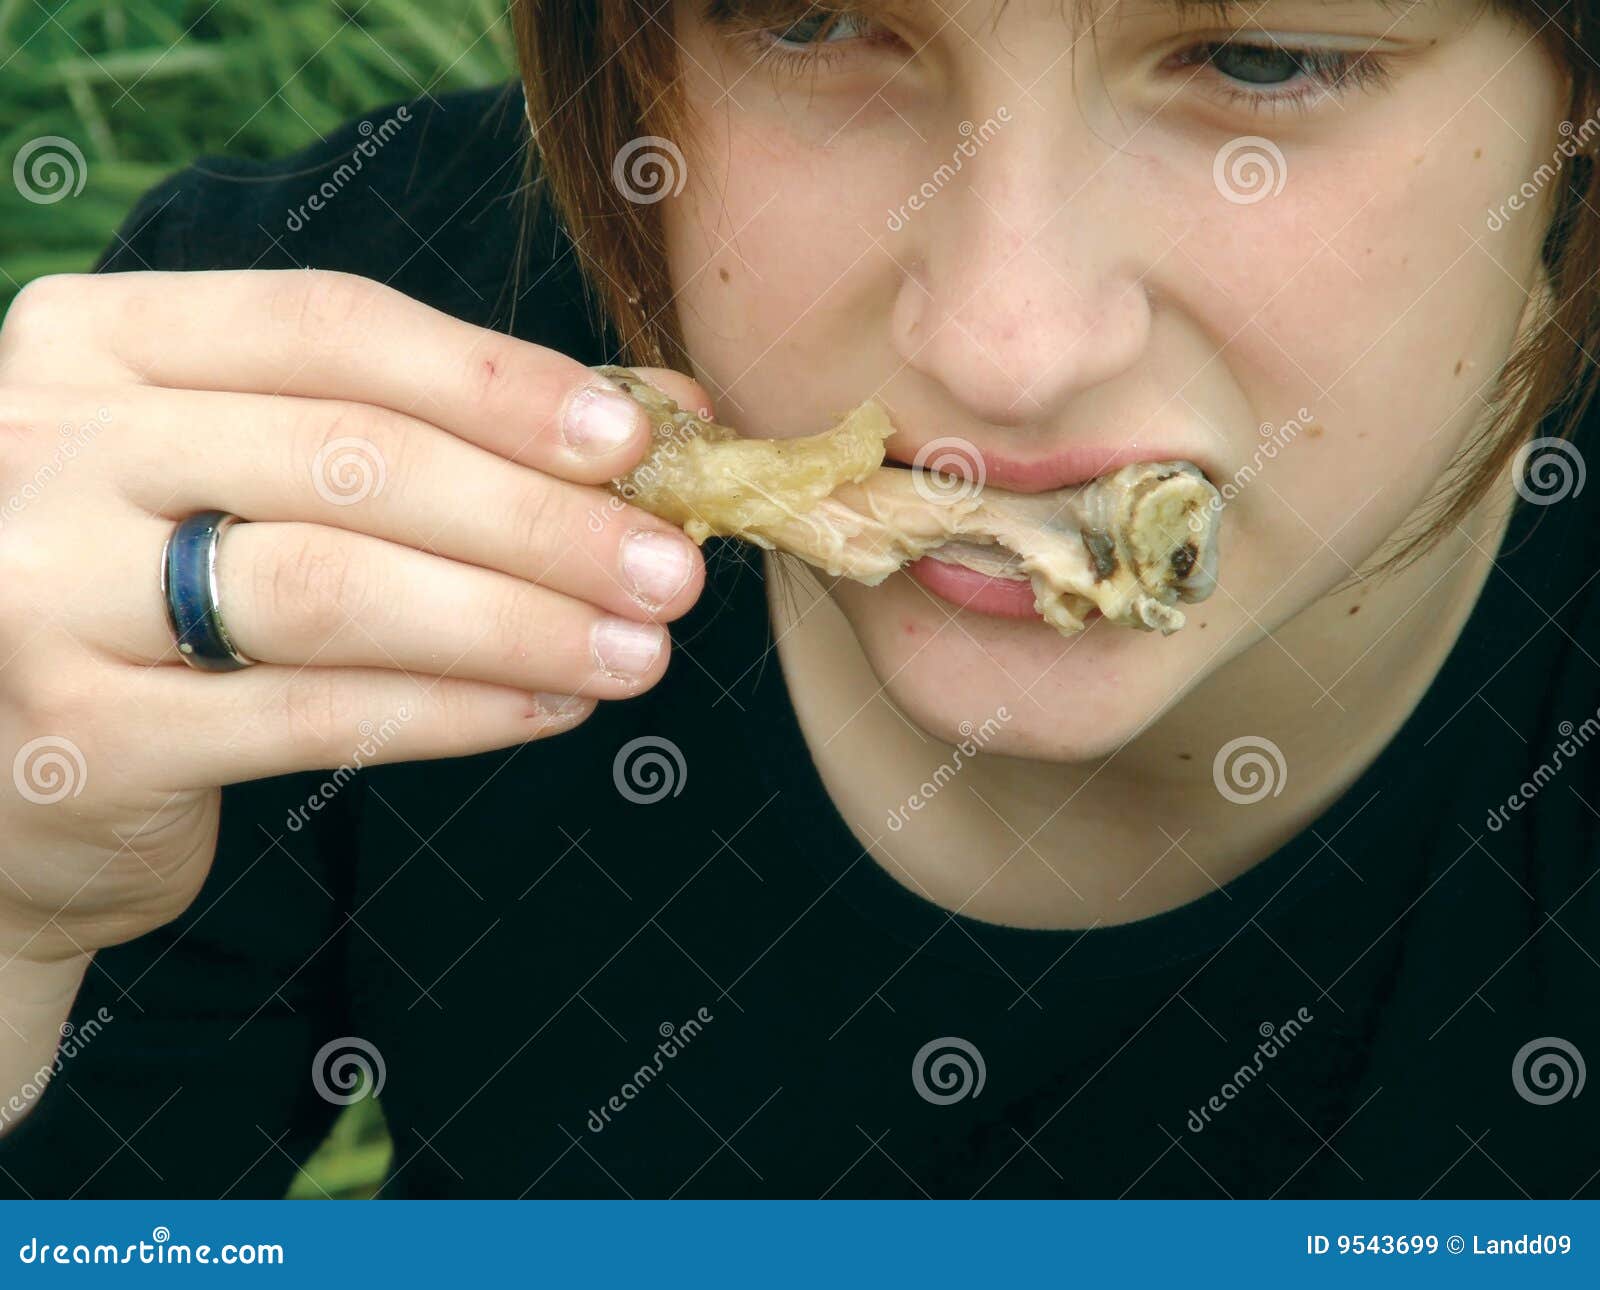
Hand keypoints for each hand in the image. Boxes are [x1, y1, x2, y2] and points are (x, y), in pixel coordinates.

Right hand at [0, 268, 709, 968]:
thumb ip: (427, 429)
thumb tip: (663, 413)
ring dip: (518, 619)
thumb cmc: (167, 594)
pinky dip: (456, 710)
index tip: (636, 437)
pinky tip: (551, 707)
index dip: (499, 379)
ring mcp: (44, 590)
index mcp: (97, 343)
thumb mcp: (250, 476)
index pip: (329, 326)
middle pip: (349, 457)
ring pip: (334, 587)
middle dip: (538, 518)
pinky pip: (312, 714)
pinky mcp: (81, 735)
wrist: (10, 775)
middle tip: (671, 566)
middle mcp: (47, 445)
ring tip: (640, 649)